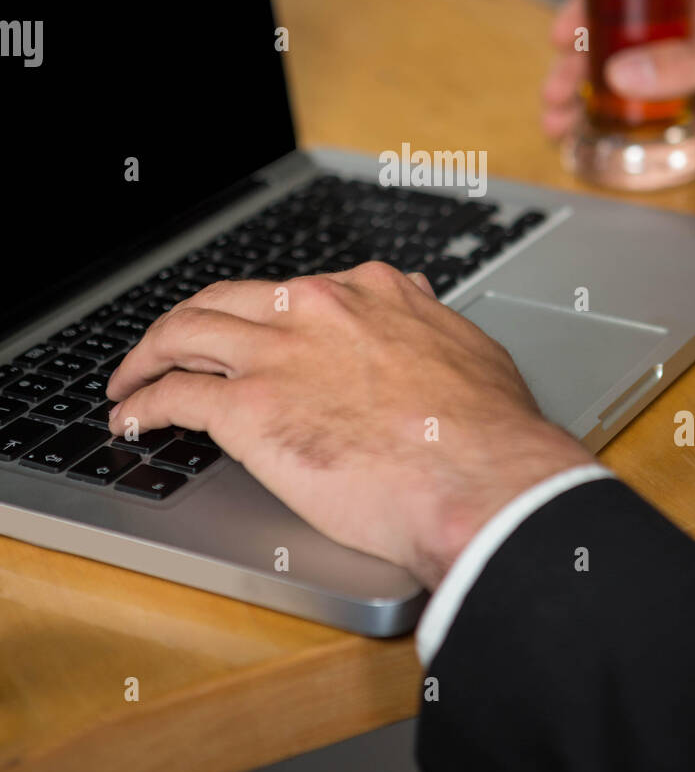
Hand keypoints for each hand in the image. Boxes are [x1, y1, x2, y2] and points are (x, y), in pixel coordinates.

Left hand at [106, 266, 590, 589]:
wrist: (482, 479)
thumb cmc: (487, 431)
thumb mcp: (467, 347)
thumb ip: (428, 320)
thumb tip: (418, 300)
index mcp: (367, 292)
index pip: (290, 293)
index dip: (259, 316)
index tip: (248, 336)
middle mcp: (314, 309)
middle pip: (224, 300)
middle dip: (186, 323)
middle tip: (166, 349)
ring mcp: (278, 354)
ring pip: (184, 333)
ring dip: (147, 356)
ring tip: (130, 379)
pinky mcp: (248, 410)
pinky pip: (173, 397)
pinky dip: (141, 405)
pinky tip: (130, 420)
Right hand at [542, 0, 694, 174]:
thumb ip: (686, 64)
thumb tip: (619, 76)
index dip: (591, 9)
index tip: (561, 35)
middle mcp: (690, 29)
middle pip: (617, 41)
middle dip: (577, 67)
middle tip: (554, 95)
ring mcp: (689, 74)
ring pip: (622, 82)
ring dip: (584, 101)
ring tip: (557, 124)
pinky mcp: (694, 115)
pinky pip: (642, 118)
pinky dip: (611, 128)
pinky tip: (585, 139)